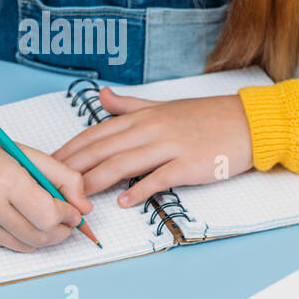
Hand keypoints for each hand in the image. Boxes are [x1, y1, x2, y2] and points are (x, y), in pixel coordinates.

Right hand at [0, 130, 92, 250]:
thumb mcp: (25, 153)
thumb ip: (61, 176)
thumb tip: (85, 205)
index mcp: (4, 180)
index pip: (49, 214)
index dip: (69, 216)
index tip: (74, 211)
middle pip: (41, 235)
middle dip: (60, 230)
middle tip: (65, 220)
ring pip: (27, 245)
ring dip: (42, 235)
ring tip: (41, 217)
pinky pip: (7, 246)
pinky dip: (19, 236)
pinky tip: (13, 218)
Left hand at [53, 86, 253, 206]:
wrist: (248, 123)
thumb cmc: (206, 117)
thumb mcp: (164, 106)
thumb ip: (130, 106)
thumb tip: (101, 96)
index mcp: (143, 117)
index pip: (97, 133)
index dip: (71, 150)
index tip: (50, 165)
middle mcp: (151, 129)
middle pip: (103, 149)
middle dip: (74, 168)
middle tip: (52, 185)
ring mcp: (170, 146)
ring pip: (124, 163)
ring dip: (98, 181)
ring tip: (78, 197)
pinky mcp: (189, 164)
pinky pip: (159, 178)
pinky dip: (139, 191)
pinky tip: (123, 203)